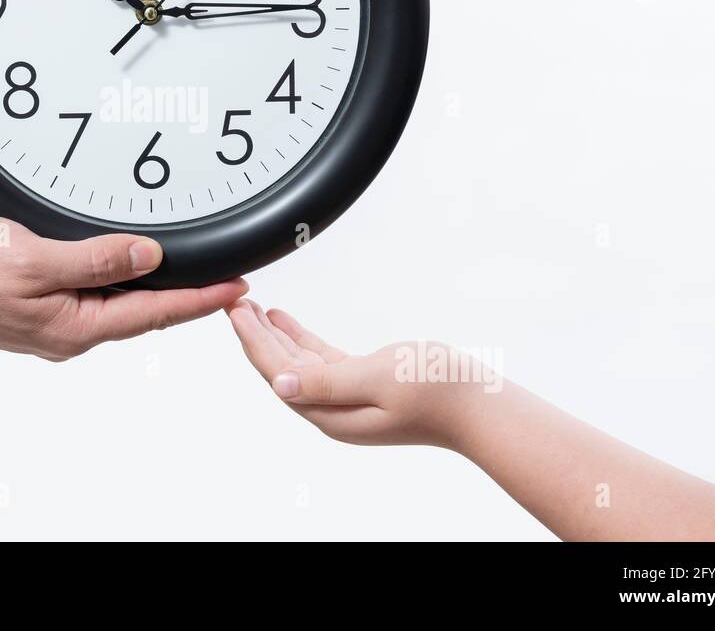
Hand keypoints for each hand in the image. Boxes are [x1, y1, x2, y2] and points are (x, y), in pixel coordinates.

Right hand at [0, 214, 246, 359]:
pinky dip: (113, 277)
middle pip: (141, 314)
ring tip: (188, 269)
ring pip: (114, 303)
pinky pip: (86, 291)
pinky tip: (122, 262)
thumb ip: (97, 260)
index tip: (239, 287)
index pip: (154, 314)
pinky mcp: (31, 304)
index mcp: (72, 328)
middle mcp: (65, 331)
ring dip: (151, 287)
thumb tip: (150, 257)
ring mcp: (47, 320)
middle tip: (227, 277)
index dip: (201, 300)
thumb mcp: (33, 258)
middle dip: (186, 297)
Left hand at [226, 299, 475, 445]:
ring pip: (298, 363)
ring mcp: (347, 400)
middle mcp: (333, 411)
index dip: (253, 341)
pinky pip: (320, 361)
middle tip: (234, 301)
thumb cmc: (437, 391)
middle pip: (282, 368)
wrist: (480, 406)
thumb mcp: (378, 379)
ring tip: (251, 308)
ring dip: (274, 335)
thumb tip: (282, 384)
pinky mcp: (363, 386)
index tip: (235, 311)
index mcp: (331, 413)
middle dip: (255, 336)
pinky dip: (300, 339)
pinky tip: (286, 322)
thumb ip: (328, 381)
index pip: (278, 373)